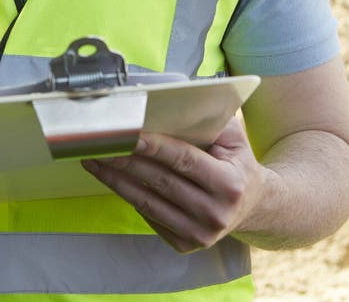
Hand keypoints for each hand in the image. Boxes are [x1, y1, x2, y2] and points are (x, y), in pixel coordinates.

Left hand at [82, 118, 264, 252]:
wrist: (254, 206)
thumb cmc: (237, 163)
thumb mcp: (234, 138)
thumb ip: (210, 120)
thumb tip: (171, 102)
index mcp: (229, 184)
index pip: (184, 160)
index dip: (154, 146)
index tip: (128, 134)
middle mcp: (215, 214)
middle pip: (160, 182)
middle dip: (125, 160)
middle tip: (100, 144)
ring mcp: (200, 234)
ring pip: (148, 202)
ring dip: (116, 180)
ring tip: (95, 161)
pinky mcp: (186, 244)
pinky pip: (150, 217)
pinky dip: (129, 197)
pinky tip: (113, 179)